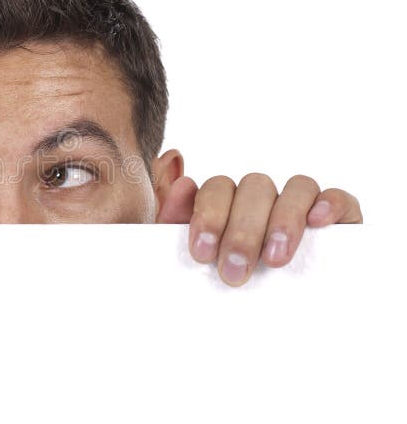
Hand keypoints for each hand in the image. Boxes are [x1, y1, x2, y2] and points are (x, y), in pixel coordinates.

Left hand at [156, 173, 362, 286]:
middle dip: (242, 230)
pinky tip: (318, 223)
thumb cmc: (227, 294)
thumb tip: (181, 184)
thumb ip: (178, 225)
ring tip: (274, 260)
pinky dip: (329, 204)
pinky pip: (338, 197)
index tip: (201, 253)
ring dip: (283, 220)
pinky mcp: (339, 220)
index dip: (209, 215)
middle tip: (234, 270)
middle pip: (254, 188)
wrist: (279, 333)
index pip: (218, 188)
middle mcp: (263, 200)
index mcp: (228, 205)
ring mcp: (301, 207)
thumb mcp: (197, 266)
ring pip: (296, 188)